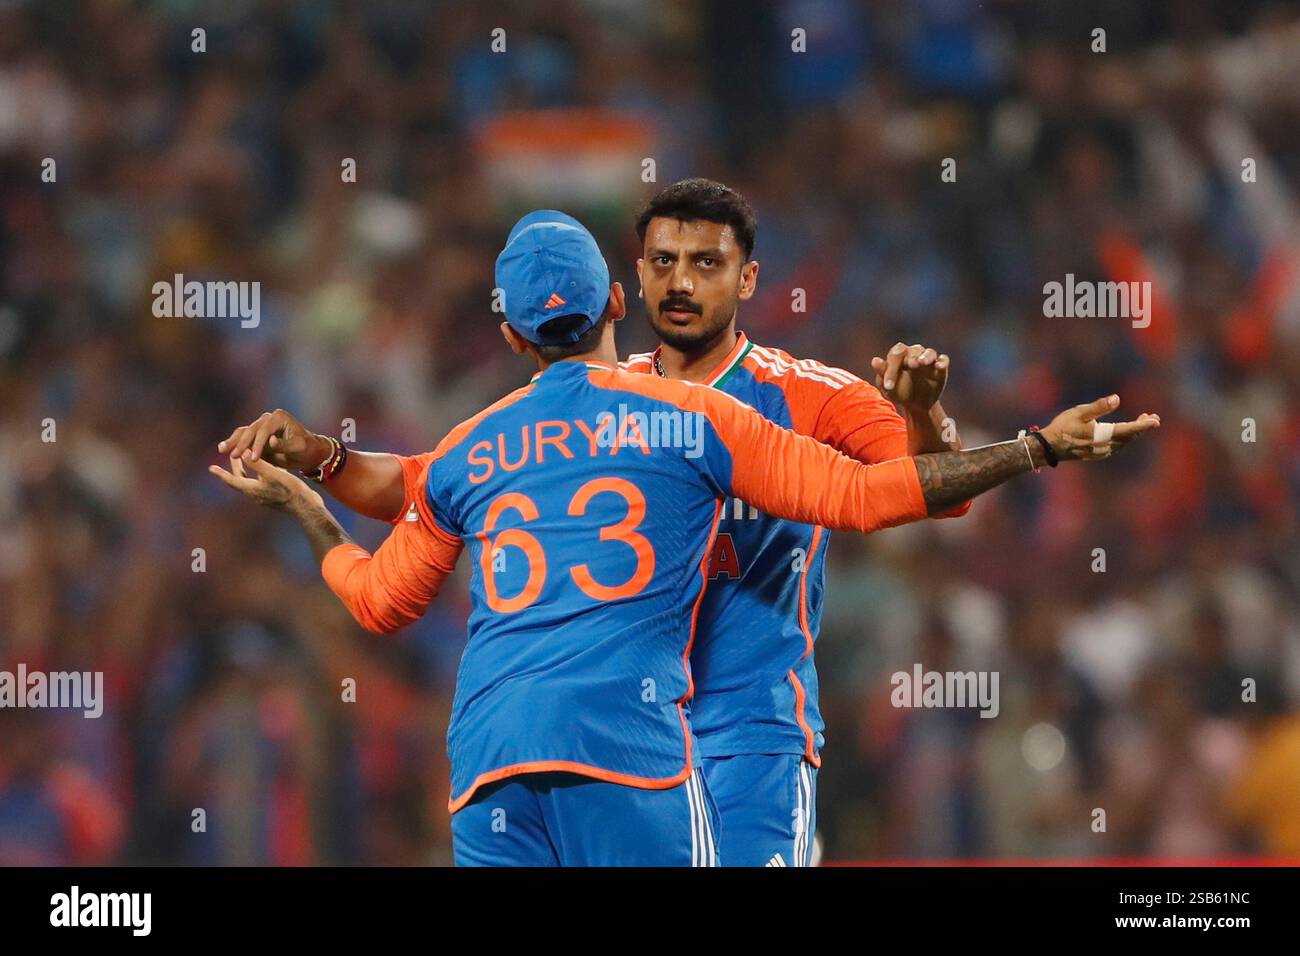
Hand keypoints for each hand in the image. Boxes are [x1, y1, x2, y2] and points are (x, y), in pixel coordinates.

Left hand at [210, 452, 325, 512]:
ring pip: (251, 481)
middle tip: (233, 456)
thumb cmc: (289, 489)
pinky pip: (261, 483)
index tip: (210, 468)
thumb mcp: (272, 473)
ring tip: (248, 459)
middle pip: (240, 480)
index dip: (221, 473)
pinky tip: (268, 467)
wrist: (306, 506)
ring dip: (247, 471)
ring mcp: (265, 497)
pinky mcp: (274, 497)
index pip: (232, 480)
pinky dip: (259, 474)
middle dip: (235, 468)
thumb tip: (242, 452)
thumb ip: (256, 463)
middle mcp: (255, 495)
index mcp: (252, 490)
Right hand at [217, 409, 328, 469]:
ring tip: (222, 450)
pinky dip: (234, 443)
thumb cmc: (306, 449)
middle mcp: (268, 418)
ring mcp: (261, 425)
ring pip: (244, 432)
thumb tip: (271, 440)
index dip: (258, 445)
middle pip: (251, 430)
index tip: (253, 458)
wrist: (307, 451)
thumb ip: (284, 445)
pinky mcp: (256, 434)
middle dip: (242, 444)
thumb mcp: (298, 448)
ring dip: (233, 441)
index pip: (264, 431)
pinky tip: (223, 449)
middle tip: (234, 456)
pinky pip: (243, 437)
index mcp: (279, 417)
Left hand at [870, 342, 948, 408]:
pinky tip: (939, 366)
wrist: (916, 404)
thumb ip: (882, 374)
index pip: (895, 355)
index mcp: (899, 356)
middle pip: (913, 349)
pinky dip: (942, 361)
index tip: (888, 386)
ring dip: (926, 356)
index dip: (891, 369)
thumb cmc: (899, 392)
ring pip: (929, 352)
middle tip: (911, 365)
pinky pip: (943, 360)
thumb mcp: (888, 387)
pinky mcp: (940, 369)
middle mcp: (914, 354)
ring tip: (921, 363)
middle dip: (911, 357)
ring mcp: (928, 361)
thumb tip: (875, 360)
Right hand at [1040, 395, 1160, 461]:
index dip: (1143, 425)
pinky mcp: (1097, 454)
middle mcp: (1105, 446)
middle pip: (1129, 437)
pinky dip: (1124, 438)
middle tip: (1152, 417)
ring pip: (1123, 442)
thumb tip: (1117, 399)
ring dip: (1133, 432)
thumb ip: (1099, 407)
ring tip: (1141, 421)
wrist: (1048, 447)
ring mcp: (1102, 452)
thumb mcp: (1079, 413)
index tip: (1156, 420)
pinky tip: (1123, 432)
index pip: (1128, 430)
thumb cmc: (1062, 427)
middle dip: (1141, 427)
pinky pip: (1116, 446)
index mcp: (1103, 435)